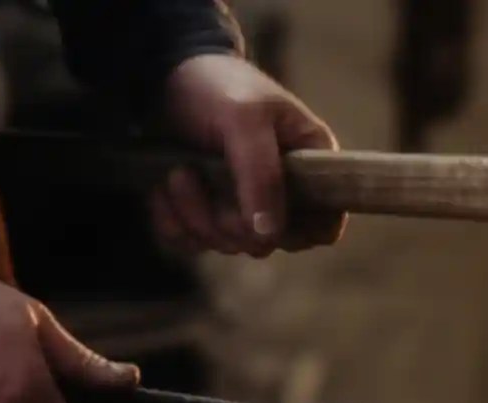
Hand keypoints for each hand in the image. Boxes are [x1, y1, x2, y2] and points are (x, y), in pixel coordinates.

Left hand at [153, 54, 346, 257]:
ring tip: (176, 173)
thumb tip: (270, 235)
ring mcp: (243, 206)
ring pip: (227, 245)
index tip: (262, 219)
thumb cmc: (218, 86)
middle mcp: (282, 193)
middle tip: (193, 175)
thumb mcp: (244, 120)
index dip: (298, 232)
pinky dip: (171, 222)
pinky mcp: (206, 213)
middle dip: (225, 220)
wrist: (165, 73)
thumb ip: (262, 176)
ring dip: (192, 215)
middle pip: (268, 243)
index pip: (325, 225)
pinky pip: (192, 244)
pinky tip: (162, 189)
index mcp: (310, 166)